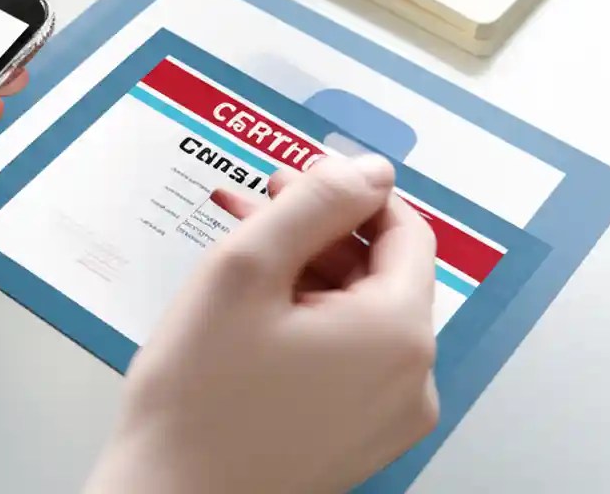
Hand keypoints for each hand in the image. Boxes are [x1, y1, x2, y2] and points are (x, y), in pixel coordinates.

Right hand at [85, 155, 438, 493]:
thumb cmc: (197, 400)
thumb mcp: (245, 269)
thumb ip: (314, 204)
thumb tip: (367, 169)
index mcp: (398, 334)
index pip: (404, 230)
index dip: (344, 195)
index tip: (289, 186)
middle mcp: (412, 381)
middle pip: (379, 274)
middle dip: (316, 236)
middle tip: (251, 219)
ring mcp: (388, 418)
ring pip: (359, 317)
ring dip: (306, 279)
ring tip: (241, 271)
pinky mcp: (357, 439)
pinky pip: (347, 361)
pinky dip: (308, 327)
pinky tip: (253, 320)